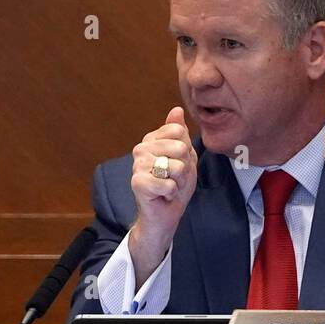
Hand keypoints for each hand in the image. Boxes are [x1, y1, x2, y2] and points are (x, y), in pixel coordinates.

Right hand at [128, 106, 197, 281]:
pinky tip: (163, 196)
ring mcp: (137, 165)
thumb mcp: (184, 156)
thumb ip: (180, 133)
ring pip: (176, 167)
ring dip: (179, 182)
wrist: (165, 214)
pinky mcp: (137, 183)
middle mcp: (141, 149)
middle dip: (184, 168)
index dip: (187, 152)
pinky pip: (168, 184)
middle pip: (180, 147)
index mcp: (152, 139)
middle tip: (175, 179)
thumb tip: (176, 109)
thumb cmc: (175, 185)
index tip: (179, 164)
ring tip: (169, 187)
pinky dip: (171, 194)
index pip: (180, 132)